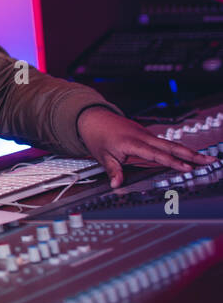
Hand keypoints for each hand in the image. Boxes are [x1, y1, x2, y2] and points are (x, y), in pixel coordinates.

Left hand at [77, 106, 217, 187]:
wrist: (93, 117)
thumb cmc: (97, 136)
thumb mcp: (102, 155)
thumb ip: (113, 171)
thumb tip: (116, 185)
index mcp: (132, 143)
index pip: (156, 154)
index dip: (172, 162)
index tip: (187, 167)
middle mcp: (143, 137)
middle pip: (171, 146)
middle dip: (191, 154)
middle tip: (209, 160)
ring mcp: (146, 134)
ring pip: (171, 143)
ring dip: (188, 151)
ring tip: (206, 159)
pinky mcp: (147, 134)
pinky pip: (165, 142)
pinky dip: (178, 148)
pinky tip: (189, 155)